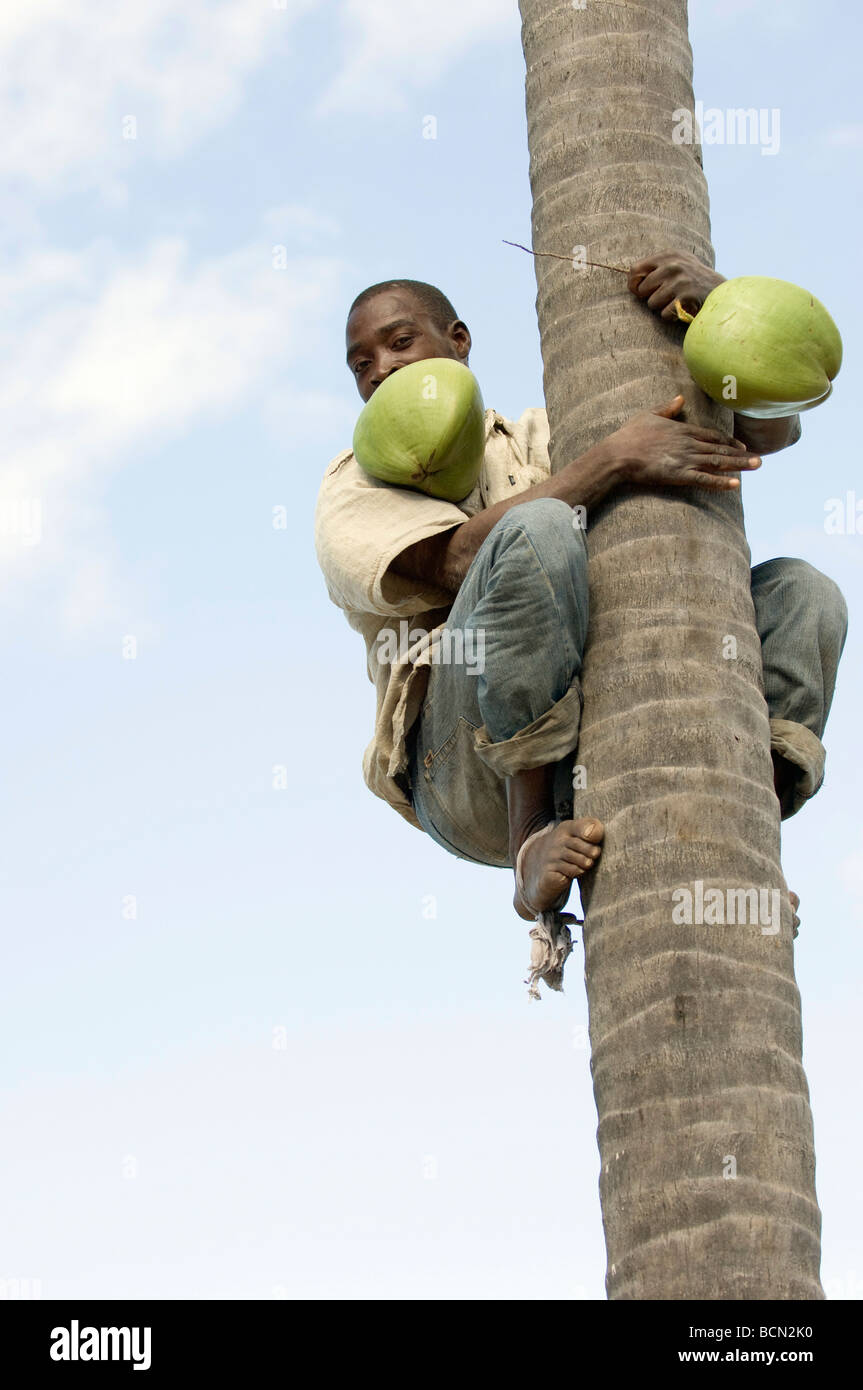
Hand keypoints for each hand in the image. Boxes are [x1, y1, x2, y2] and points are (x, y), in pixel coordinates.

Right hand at [605, 396, 760, 491]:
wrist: (619, 454)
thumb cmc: (629, 435)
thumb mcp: (648, 415)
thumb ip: (666, 407)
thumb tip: (680, 398)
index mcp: (683, 430)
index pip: (713, 435)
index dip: (729, 441)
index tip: (742, 446)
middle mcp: (689, 443)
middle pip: (721, 449)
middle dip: (741, 455)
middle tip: (760, 459)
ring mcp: (686, 459)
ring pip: (718, 462)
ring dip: (738, 466)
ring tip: (756, 467)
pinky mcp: (679, 474)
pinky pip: (704, 479)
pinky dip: (720, 482)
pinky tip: (735, 484)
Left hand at [628, 250, 724, 322]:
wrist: (720, 290)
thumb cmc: (693, 279)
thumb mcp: (677, 264)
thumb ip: (655, 268)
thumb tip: (631, 280)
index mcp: (668, 255)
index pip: (635, 269)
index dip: (634, 284)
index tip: (639, 292)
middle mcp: (673, 265)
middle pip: (643, 289)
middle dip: (650, 297)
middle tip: (664, 297)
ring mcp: (680, 280)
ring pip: (652, 303)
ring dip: (661, 307)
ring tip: (674, 302)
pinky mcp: (686, 296)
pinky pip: (664, 313)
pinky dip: (670, 316)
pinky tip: (681, 309)